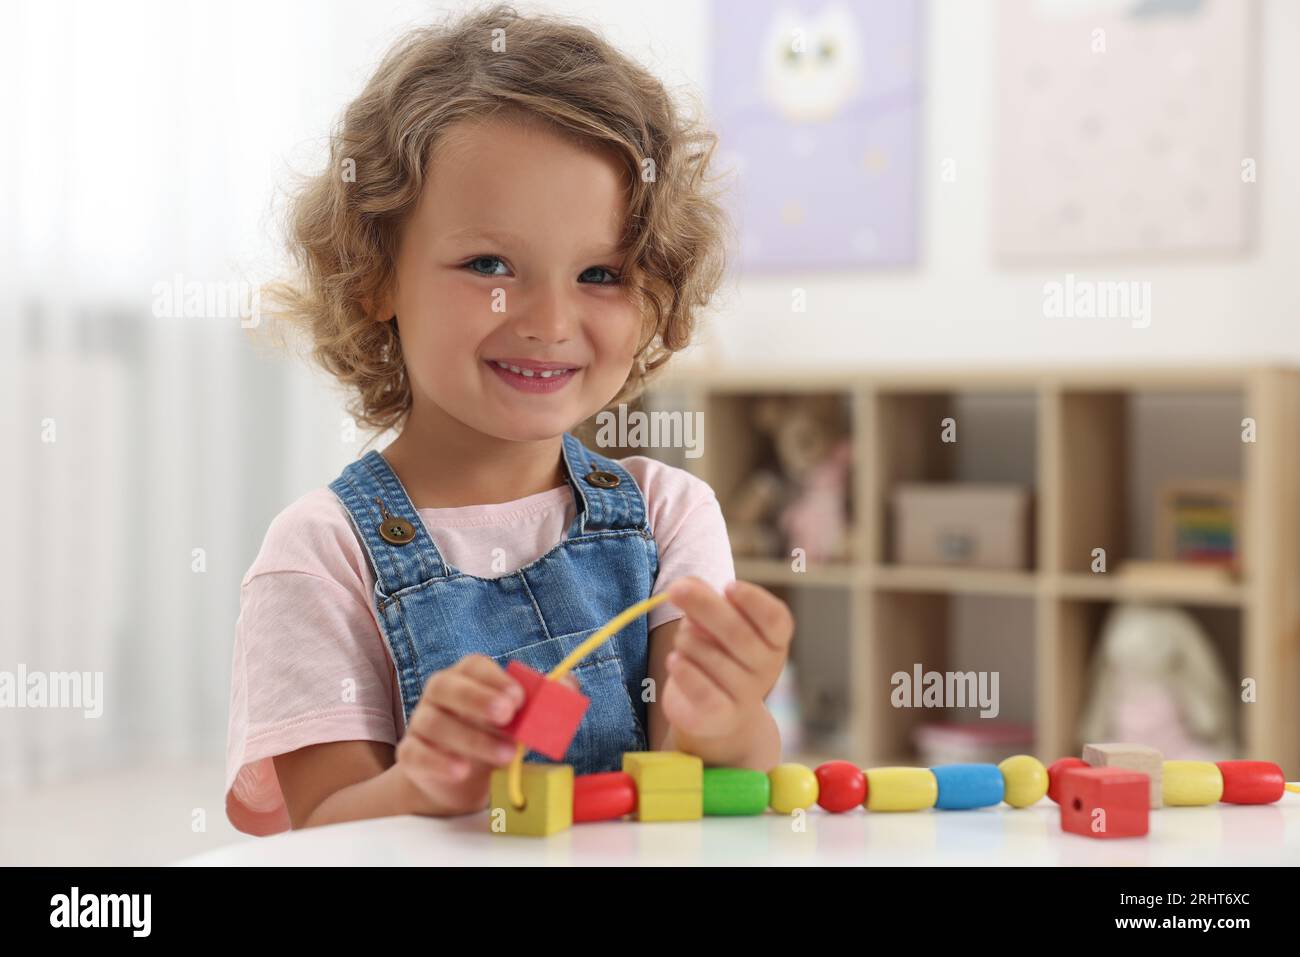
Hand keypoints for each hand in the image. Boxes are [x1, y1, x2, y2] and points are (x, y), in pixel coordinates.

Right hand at [395, 654, 576, 815]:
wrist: (459, 777)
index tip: (520, 698)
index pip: (474, 666)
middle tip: (507, 715)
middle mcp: (439, 694)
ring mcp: (421, 723)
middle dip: (477, 698)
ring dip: (471, 738)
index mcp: (467, 677)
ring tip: (505, 756)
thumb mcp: (520, 719)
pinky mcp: (410, 754)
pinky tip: (461, 770)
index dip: (495, 679)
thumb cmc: (493, 736)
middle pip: (446, 686)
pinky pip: (416, 753)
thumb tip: (569, 684)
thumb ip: (545, 699)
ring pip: (434, 723)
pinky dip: (438, 761)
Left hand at [660, 577, 793, 742]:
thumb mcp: (713, 620)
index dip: (753, 601)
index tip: (727, 586)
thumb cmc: (716, 653)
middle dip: (705, 608)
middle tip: (676, 590)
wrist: (715, 711)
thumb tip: (684, 586)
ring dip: (686, 641)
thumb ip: (703, 597)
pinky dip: (685, 671)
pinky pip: (703, 691)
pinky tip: (674, 661)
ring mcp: (746, 695)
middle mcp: (767, 668)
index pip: (775, 619)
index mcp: (774, 640)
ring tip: (682, 643)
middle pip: (739, 634)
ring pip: (711, 657)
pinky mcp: (721, 716)